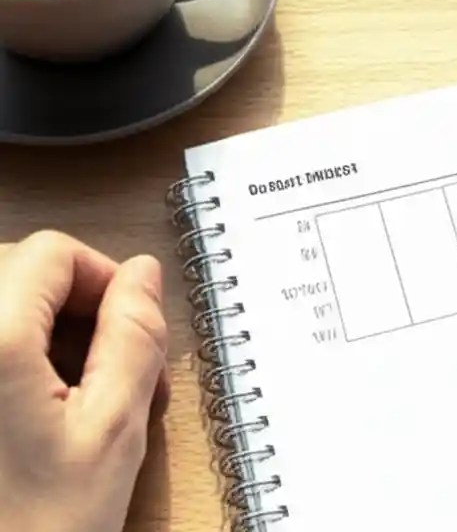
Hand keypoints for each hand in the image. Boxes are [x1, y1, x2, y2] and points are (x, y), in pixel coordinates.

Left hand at [0, 231, 168, 531]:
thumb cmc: (36, 529)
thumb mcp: (114, 432)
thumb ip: (135, 339)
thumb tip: (141, 275)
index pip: (51, 254)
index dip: (105, 280)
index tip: (133, 327)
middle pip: (17, 274)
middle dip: (75, 311)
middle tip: (116, 372)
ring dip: (44, 338)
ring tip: (81, 402)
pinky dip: (14, 362)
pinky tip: (36, 415)